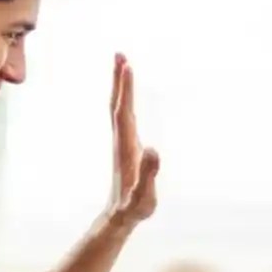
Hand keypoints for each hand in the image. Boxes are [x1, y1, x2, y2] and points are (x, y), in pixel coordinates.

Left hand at [105, 53, 159, 226]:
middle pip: (117, 104)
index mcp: (125, 147)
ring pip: (119, 109)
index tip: (127, 66)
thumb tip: (154, 150)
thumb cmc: (134, 207)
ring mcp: (123, 143)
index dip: (125, 90)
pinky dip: (125, 100)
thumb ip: (148, 174)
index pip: (123, 112)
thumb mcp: (143, 195)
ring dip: (120, 87)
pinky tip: (128, 96)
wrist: (120, 217)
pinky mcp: (127, 146)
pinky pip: (124, 116)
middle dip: (119, 80)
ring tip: (123, 65)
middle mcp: (121, 141)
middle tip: (120, 54)